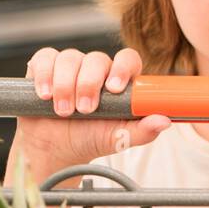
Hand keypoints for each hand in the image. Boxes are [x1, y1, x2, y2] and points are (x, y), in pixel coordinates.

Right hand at [17, 47, 171, 168]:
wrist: (53, 149)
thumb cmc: (89, 139)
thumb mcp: (117, 140)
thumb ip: (142, 131)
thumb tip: (164, 121)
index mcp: (118, 80)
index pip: (128, 59)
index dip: (122, 68)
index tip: (113, 88)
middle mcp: (96, 69)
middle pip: (96, 59)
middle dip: (88, 84)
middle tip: (84, 109)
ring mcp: (70, 66)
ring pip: (69, 58)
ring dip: (65, 85)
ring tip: (64, 111)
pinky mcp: (45, 67)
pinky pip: (45, 58)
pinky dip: (45, 76)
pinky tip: (44, 95)